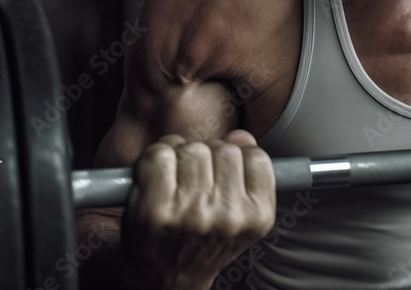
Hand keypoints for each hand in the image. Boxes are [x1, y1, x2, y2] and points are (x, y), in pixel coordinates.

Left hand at [121, 130, 275, 289]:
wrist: (163, 283)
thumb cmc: (201, 244)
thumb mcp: (241, 216)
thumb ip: (249, 174)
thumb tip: (241, 136)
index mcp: (257, 217)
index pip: (256, 157)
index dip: (237, 154)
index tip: (222, 167)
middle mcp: (228, 217)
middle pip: (224, 148)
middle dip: (208, 153)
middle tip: (196, 174)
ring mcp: (191, 213)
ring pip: (193, 148)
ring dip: (180, 152)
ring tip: (176, 174)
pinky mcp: (154, 211)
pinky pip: (159, 155)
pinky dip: (153, 157)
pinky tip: (155, 175)